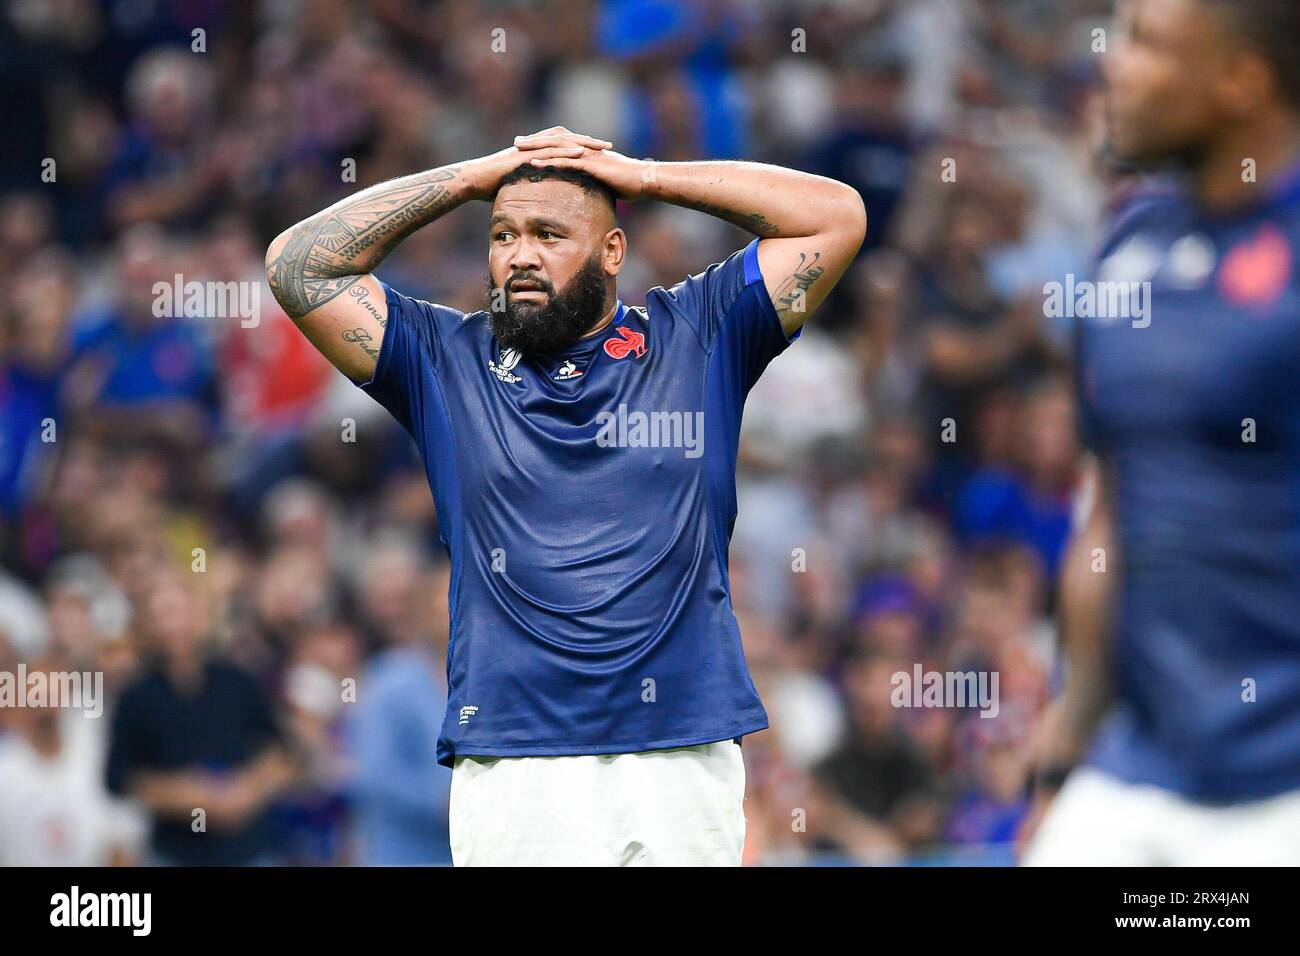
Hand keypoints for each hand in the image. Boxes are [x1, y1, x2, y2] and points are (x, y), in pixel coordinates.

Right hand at [466, 127, 613, 199]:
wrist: (473, 180)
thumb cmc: (492, 186)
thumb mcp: (518, 186)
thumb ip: (531, 189)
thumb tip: (541, 202)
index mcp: (535, 151)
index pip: (563, 145)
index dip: (581, 147)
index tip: (600, 153)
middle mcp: (534, 145)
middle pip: (567, 138)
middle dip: (588, 141)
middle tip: (609, 146)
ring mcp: (530, 148)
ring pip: (561, 141)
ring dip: (583, 143)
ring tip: (602, 147)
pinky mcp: (524, 154)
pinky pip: (548, 150)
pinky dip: (565, 151)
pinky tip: (580, 154)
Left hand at [525, 146, 652, 201]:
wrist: (645, 180)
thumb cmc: (631, 184)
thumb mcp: (609, 183)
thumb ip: (597, 183)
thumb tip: (592, 192)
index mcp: (589, 153)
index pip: (563, 145)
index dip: (546, 145)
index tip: (529, 146)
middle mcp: (586, 150)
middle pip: (555, 141)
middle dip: (535, 141)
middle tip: (516, 142)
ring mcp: (587, 155)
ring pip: (557, 148)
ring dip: (536, 147)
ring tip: (518, 148)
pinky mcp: (591, 164)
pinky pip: (565, 161)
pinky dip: (548, 161)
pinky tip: (534, 162)